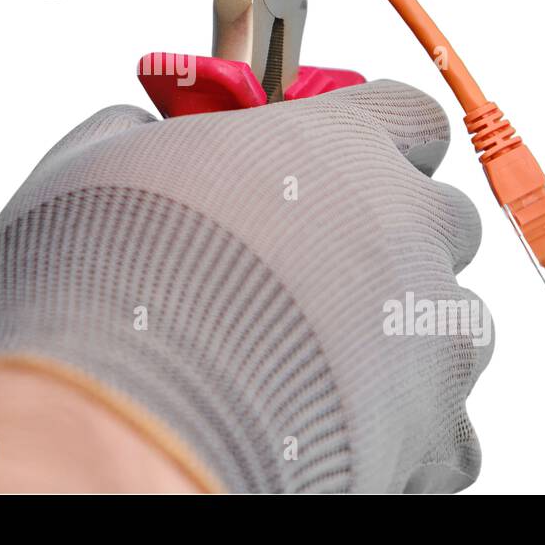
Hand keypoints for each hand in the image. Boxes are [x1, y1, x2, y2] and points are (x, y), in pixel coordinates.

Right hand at [0, 80, 493, 492]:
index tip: (331, 162)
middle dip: (388, 238)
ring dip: (400, 332)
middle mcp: (404, 226)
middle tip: (310, 267)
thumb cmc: (102, 287)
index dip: (373, 138)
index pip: (408, 114)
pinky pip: (449, 426)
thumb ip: (140, 132)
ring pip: (453, 318)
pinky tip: (331, 424)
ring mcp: (430, 330)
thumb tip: (140, 130)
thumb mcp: (91, 166)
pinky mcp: (434, 430)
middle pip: (439, 215)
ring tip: (312, 359)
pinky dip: (404, 430)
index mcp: (336, 145)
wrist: (125, 424)